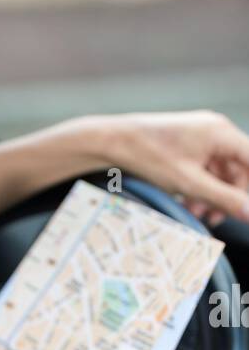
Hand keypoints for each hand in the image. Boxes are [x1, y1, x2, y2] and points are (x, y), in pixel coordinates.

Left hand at [100, 109, 248, 228]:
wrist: (113, 141)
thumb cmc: (150, 156)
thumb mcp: (190, 184)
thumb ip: (224, 198)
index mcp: (222, 133)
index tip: (243, 210)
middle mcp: (216, 130)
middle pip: (238, 169)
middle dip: (227, 196)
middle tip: (212, 219)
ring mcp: (201, 136)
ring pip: (220, 172)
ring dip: (211, 195)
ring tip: (195, 213)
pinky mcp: (188, 144)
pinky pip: (204, 168)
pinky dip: (199, 187)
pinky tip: (186, 202)